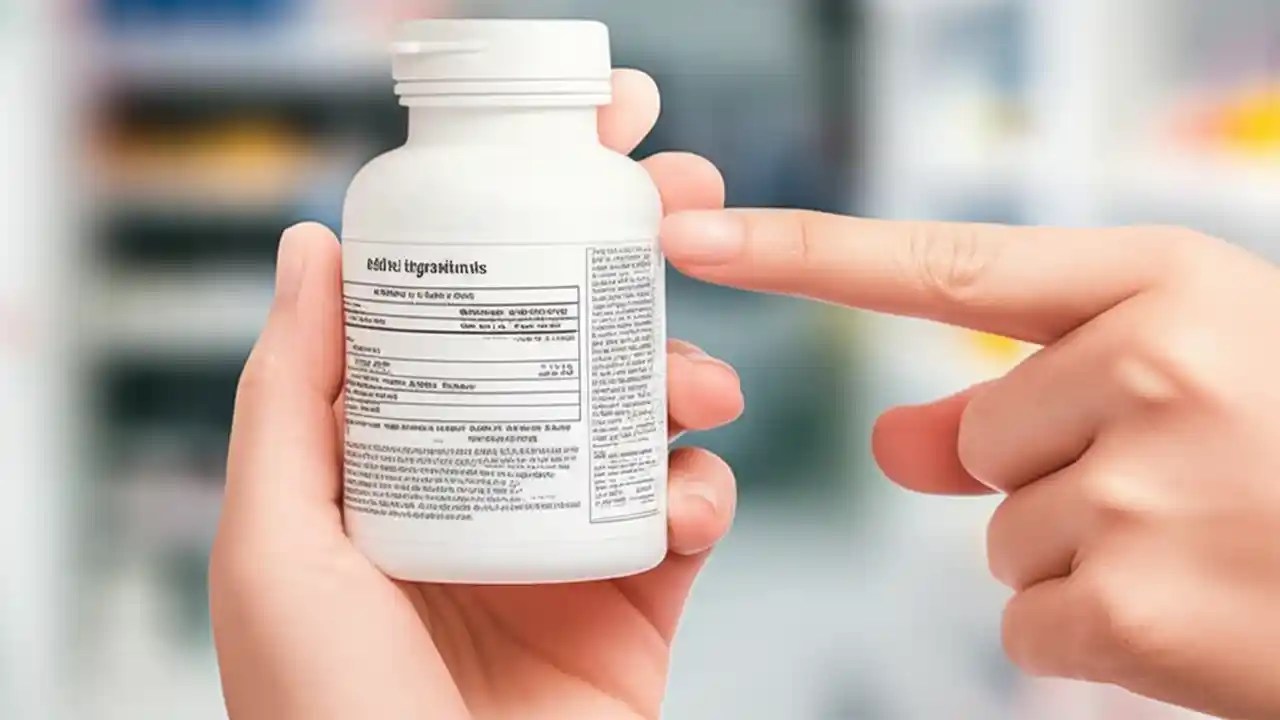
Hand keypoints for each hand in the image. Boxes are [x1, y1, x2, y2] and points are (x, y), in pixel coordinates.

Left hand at [210, 70, 743, 719]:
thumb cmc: (328, 714)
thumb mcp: (276, 542)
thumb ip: (290, 397)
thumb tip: (315, 250)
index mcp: (402, 456)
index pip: (466, 309)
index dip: (520, 223)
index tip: (578, 152)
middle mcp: (489, 480)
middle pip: (571, 340)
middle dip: (631, 262)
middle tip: (679, 196)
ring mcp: (568, 533)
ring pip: (645, 414)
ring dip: (687, 375)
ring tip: (700, 387)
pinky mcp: (639, 595)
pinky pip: (690, 514)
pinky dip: (705, 492)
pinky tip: (689, 501)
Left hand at [663, 211, 1279, 718]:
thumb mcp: (1200, 375)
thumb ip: (1032, 391)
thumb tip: (889, 441)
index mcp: (1166, 285)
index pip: (945, 264)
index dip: (807, 251)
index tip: (702, 231)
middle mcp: (1148, 368)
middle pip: (976, 438)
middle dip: (1046, 476)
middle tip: (1180, 488)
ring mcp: (1140, 489)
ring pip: (1002, 537)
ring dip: (1080, 557)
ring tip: (1205, 546)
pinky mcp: (1130, 607)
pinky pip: (1029, 623)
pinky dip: (1092, 635)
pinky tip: (1193, 613)